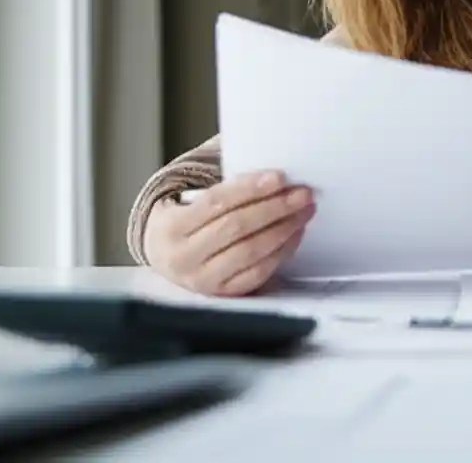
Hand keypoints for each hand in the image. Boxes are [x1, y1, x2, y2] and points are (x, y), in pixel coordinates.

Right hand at [145, 171, 314, 296]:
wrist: (166, 260)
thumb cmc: (188, 224)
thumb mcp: (190, 204)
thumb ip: (226, 192)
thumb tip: (273, 178)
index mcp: (172, 226)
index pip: (216, 202)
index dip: (250, 189)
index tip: (280, 177)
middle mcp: (184, 256)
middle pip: (236, 227)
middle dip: (275, 207)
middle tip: (303, 193)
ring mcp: (203, 279)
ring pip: (250, 251)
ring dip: (284, 228)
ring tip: (305, 211)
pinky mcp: (223, 294)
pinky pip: (258, 273)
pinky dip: (281, 251)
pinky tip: (295, 233)